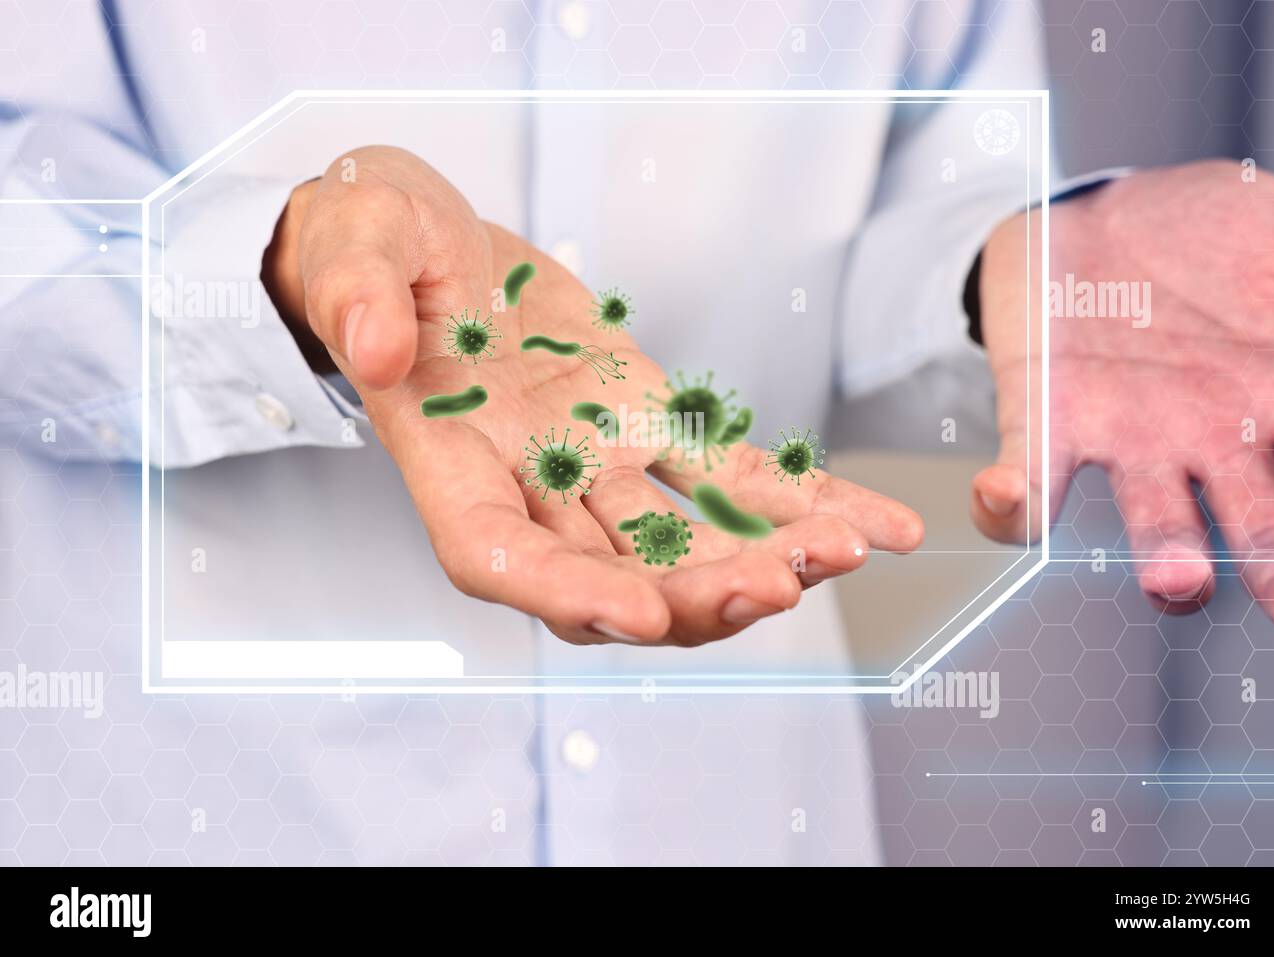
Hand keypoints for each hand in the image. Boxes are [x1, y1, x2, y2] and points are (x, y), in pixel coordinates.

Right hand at [263, 146, 923, 646]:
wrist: (430, 249)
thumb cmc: (378, 254)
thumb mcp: (353, 250)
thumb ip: (358, 297)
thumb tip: (376, 345)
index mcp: (451, 467)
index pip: (503, 558)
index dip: (567, 595)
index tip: (638, 612)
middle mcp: (531, 488)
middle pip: (614, 577)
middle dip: (696, 595)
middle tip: (779, 583)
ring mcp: (599, 466)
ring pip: (683, 544)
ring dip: (763, 557)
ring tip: (842, 550)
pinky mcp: (651, 426)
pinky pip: (730, 477)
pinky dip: (801, 502)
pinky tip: (876, 523)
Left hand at [974, 160, 1273, 629]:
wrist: (1083, 224)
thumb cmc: (1198, 235)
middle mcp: (1213, 436)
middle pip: (1261, 517)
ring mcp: (1132, 436)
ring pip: (1157, 514)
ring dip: (1169, 552)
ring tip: (1178, 581)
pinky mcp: (1050, 418)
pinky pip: (1032, 472)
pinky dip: (1014, 501)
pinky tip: (1001, 494)